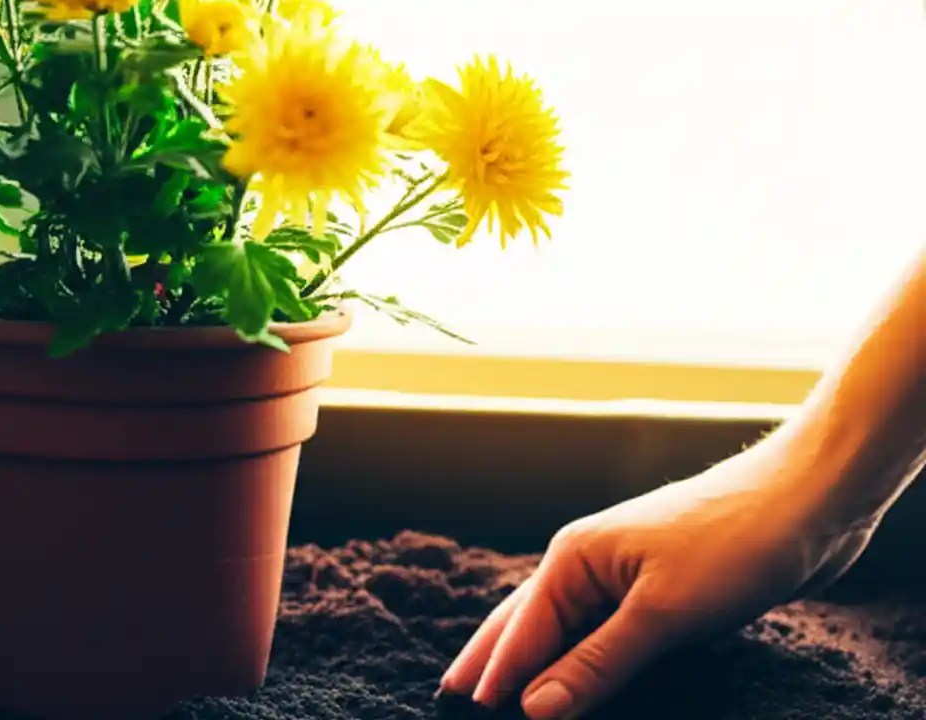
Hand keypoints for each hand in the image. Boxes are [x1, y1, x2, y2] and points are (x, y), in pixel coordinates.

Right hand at [437, 434, 877, 718]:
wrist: (807, 499)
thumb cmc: (732, 542)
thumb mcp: (662, 614)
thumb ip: (597, 663)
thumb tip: (534, 709)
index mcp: (574, 559)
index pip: (521, 631)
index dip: (494, 676)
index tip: (463, 711)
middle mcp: (587, 563)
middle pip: (524, 620)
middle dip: (491, 659)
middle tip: (451, 693)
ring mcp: (622, 572)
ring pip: (562, 625)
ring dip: (531, 658)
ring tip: (495, 686)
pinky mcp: (658, 586)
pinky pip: (602, 630)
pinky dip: (578, 655)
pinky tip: (574, 668)